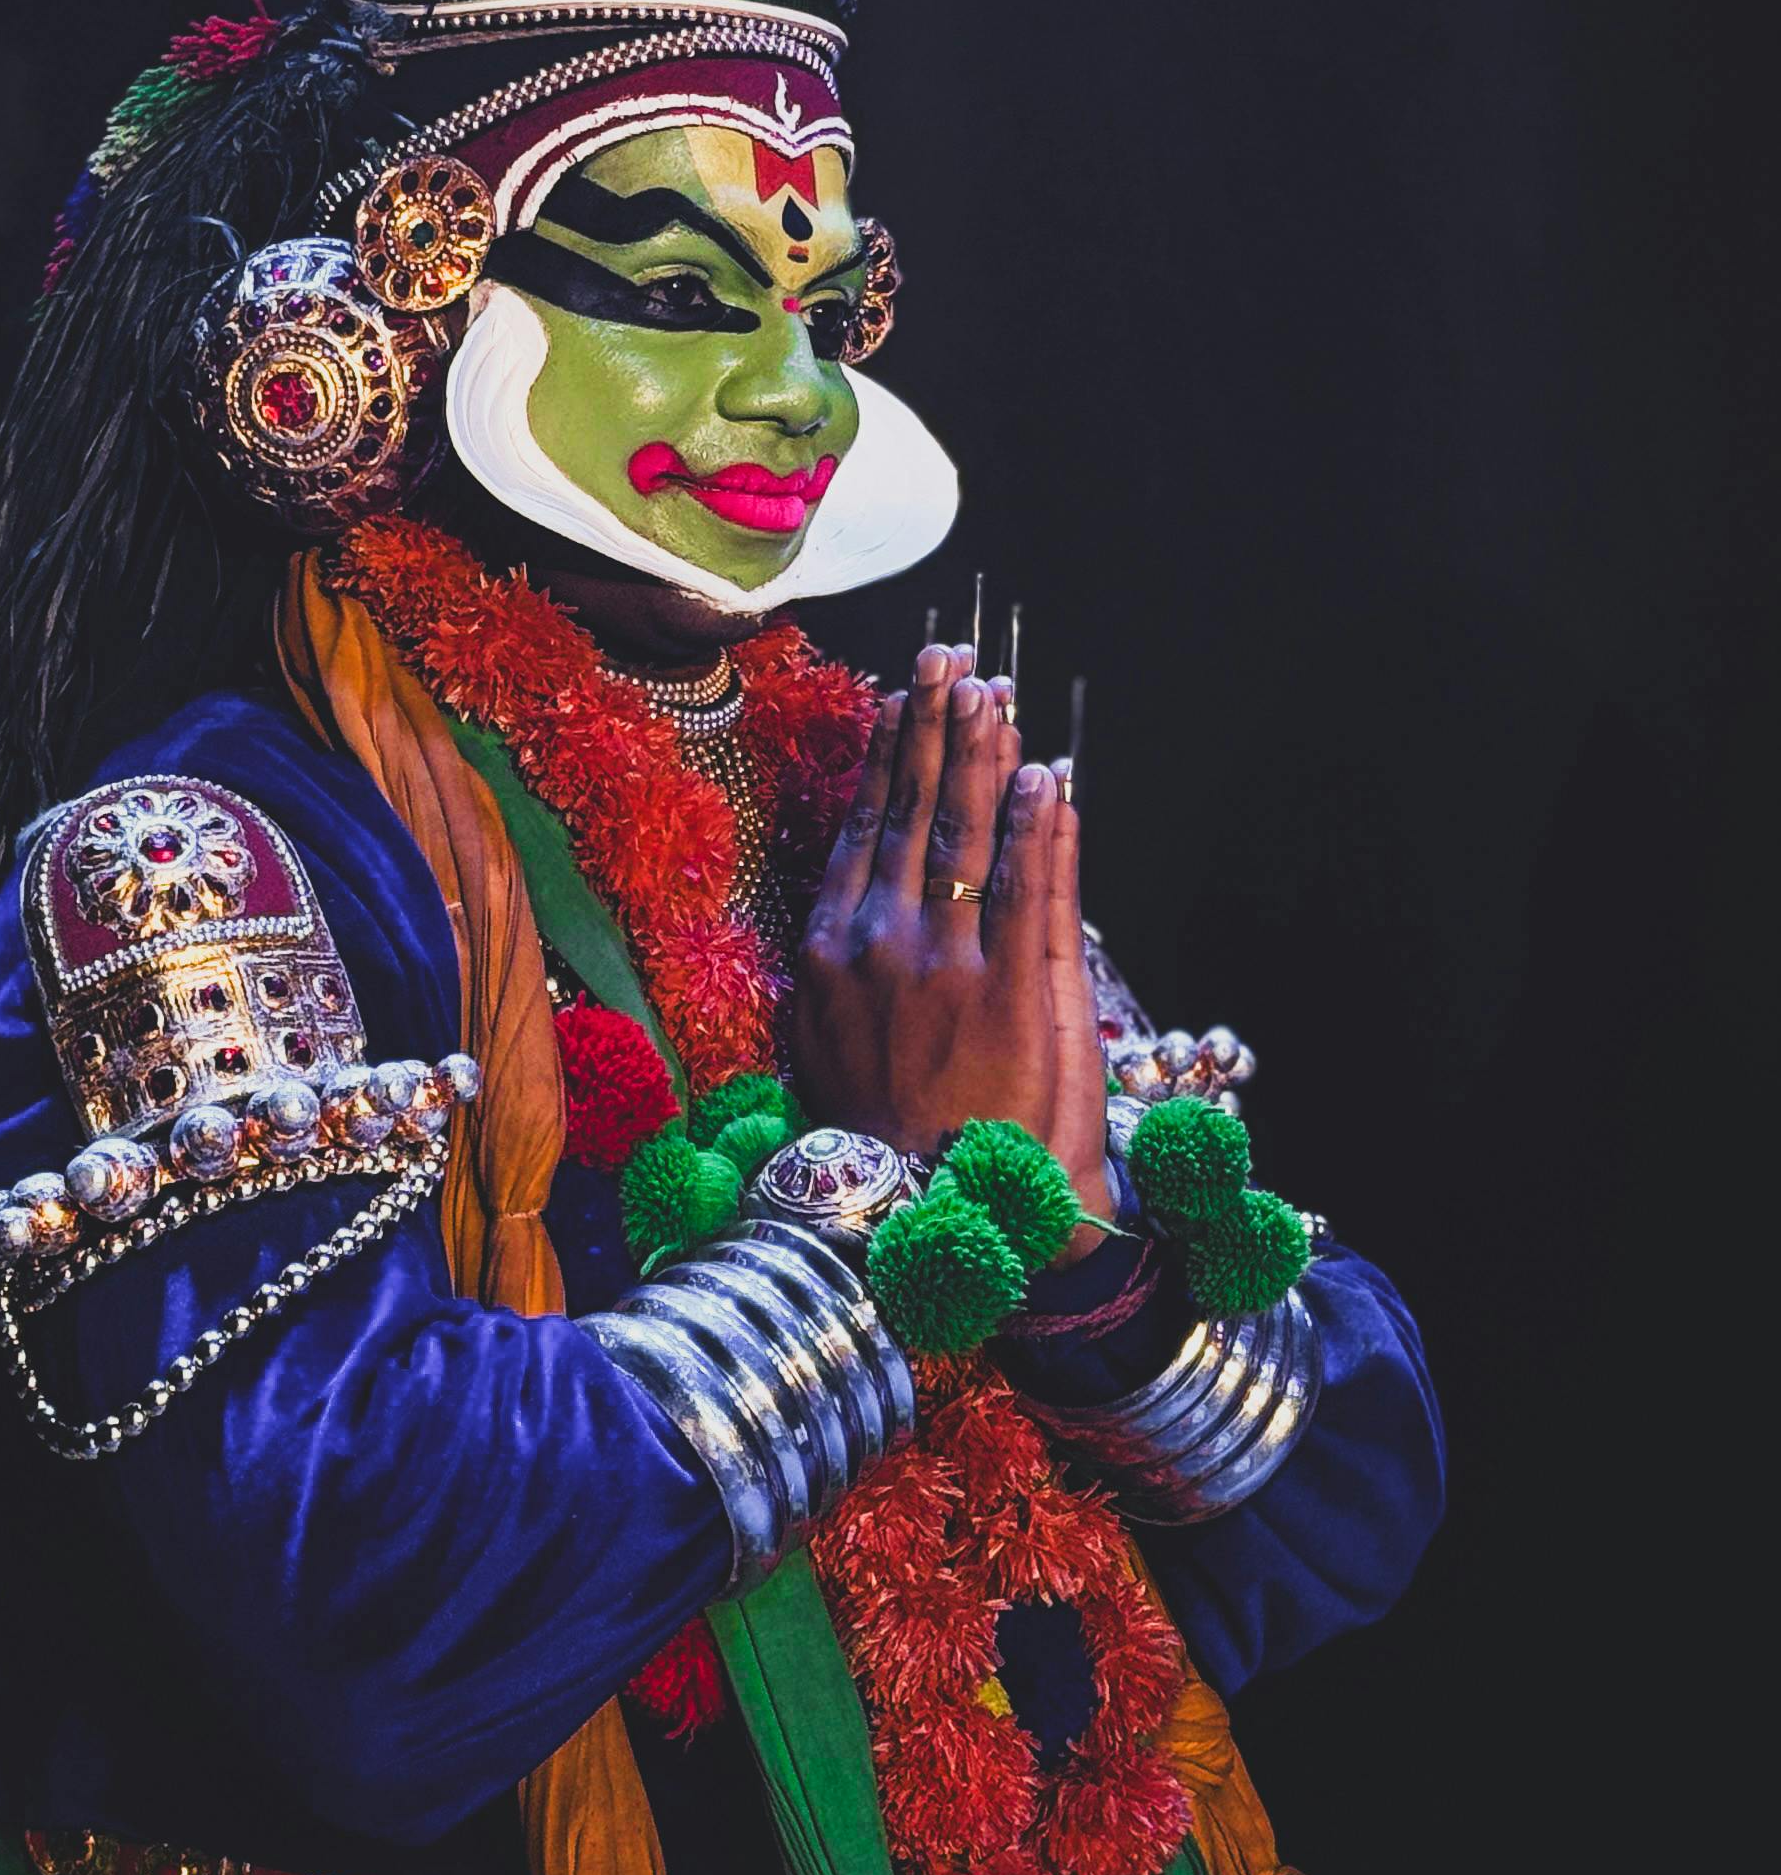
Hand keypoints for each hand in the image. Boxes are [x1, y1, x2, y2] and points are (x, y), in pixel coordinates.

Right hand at [790, 644, 1110, 1249]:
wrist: (941, 1216)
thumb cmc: (886, 1138)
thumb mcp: (828, 1042)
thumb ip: (836, 964)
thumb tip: (847, 891)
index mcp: (831, 953)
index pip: (864, 828)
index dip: (886, 755)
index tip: (900, 697)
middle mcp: (884, 944)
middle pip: (916, 811)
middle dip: (936, 726)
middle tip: (951, 658)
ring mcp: (953, 963)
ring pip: (971, 834)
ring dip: (986, 755)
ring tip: (996, 694)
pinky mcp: (1020, 991)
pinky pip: (1033, 889)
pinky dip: (1041, 827)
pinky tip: (1047, 777)